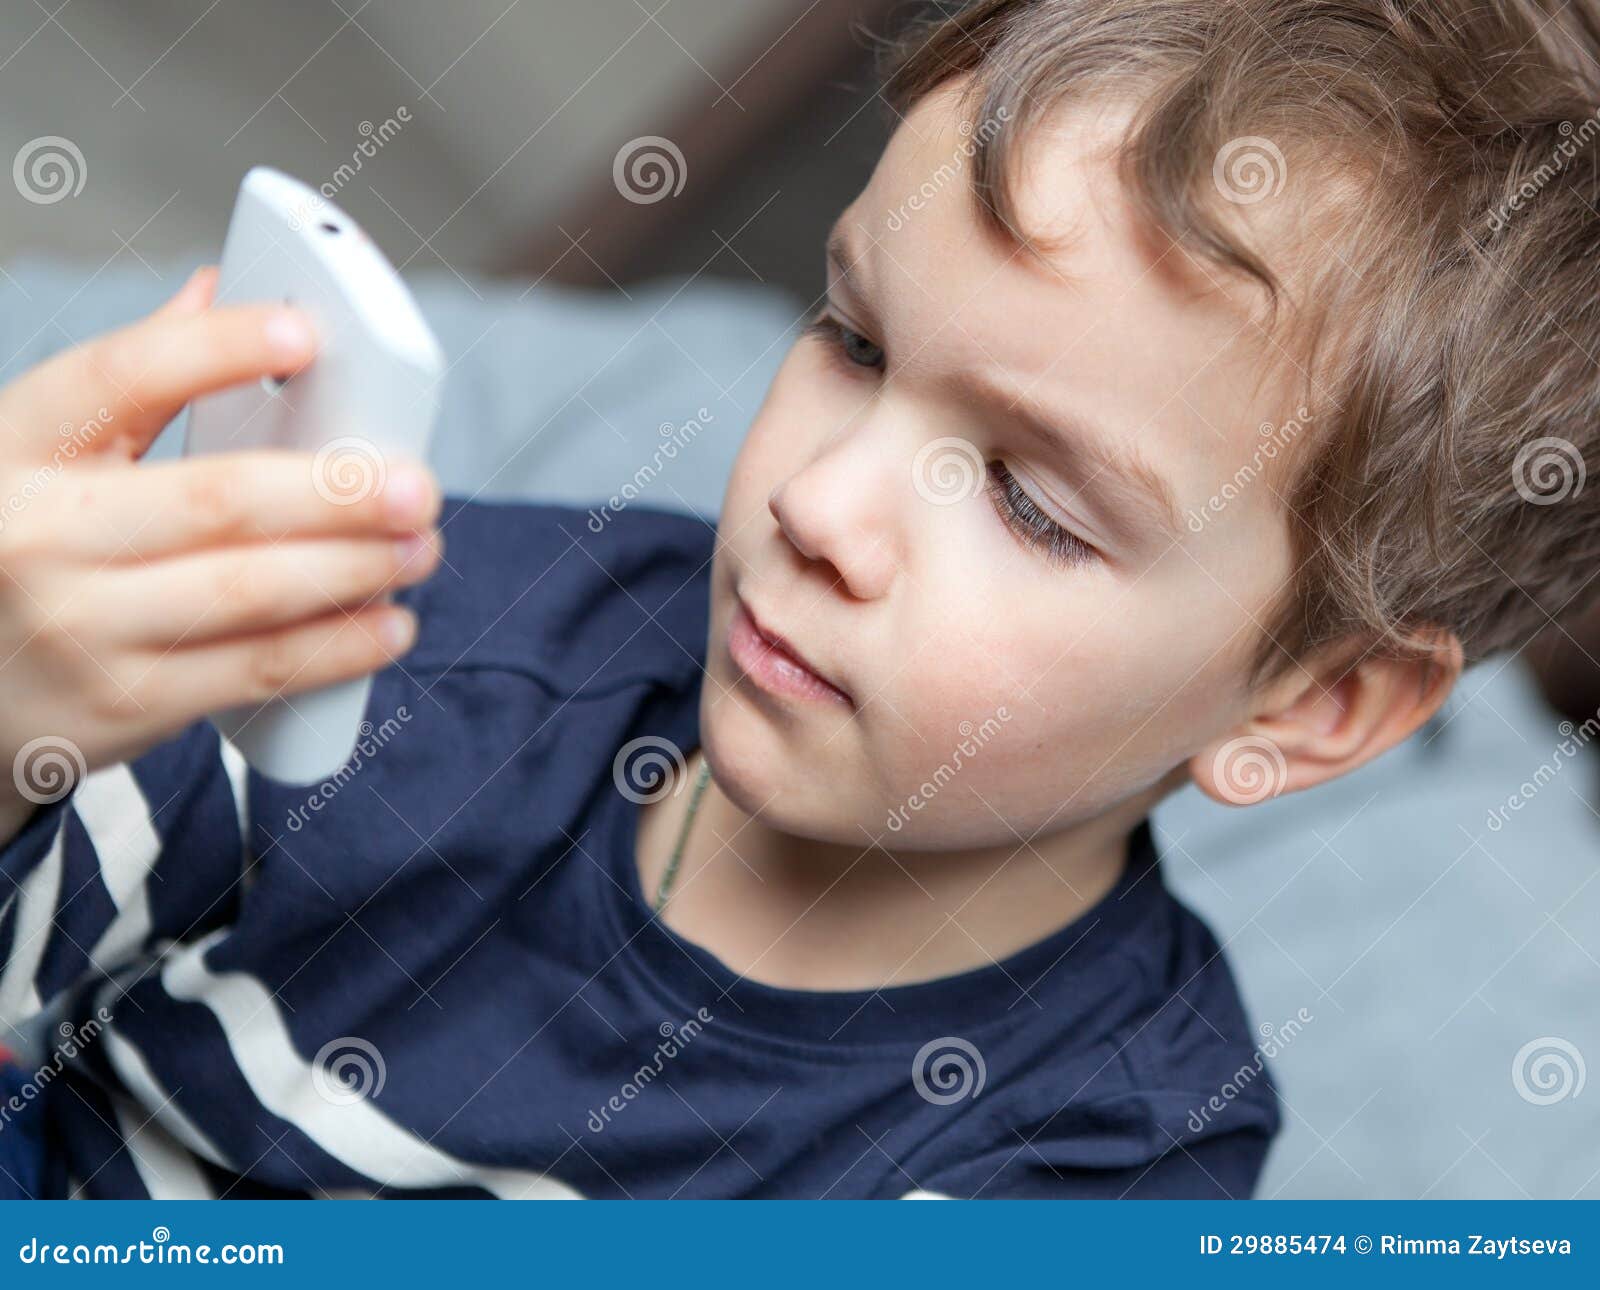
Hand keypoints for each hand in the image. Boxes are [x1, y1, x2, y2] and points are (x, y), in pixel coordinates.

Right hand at [0, 267, 442, 838]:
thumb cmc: (25, 550)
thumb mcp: (44, 455)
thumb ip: (134, 381)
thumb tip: (221, 287)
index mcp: (19, 447)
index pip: (120, 378)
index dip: (216, 350)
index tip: (306, 333)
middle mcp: (37, 537)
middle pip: (218, 500)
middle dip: (337, 492)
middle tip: (415, 485)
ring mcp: (78, 629)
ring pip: (251, 591)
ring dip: (357, 569)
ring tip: (419, 548)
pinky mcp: (123, 706)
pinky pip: (257, 671)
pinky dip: (338, 648)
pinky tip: (388, 625)